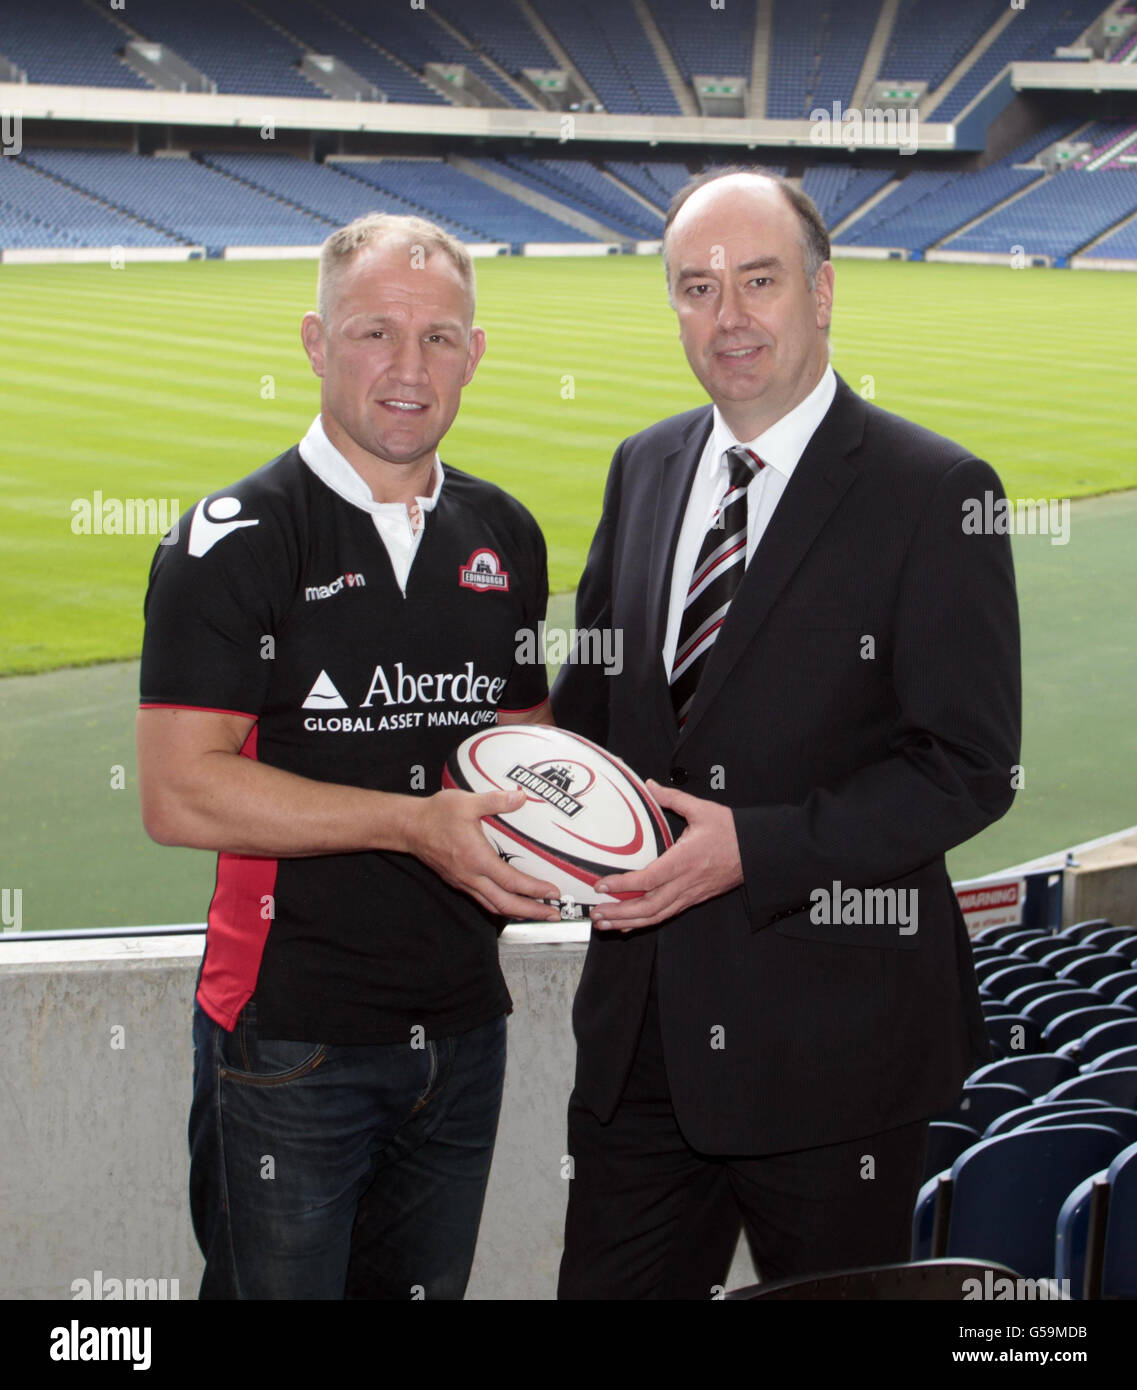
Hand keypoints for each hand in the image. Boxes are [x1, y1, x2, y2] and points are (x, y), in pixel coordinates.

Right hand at [406, 787, 561, 921]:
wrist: (409, 827)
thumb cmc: (436, 815)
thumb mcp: (466, 802)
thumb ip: (495, 801)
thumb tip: (520, 797)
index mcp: (476, 859)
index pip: (511, 882)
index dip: (534, 890)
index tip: (553, 893)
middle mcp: (471, 876)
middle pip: (505, 904)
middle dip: (531, 911)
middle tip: (553, 915)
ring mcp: (463, 882)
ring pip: (493, 906)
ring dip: (517, 912)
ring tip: (536, 913)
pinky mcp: (458, 881)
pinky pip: (483, 900)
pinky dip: (501, 905)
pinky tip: (510, 901)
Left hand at [589, 781, 742, 931]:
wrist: (757, 852)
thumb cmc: (732, 832)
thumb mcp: (702, 809)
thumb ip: (672, 798)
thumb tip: (650, 786)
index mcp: (685, 860)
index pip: (649, 879)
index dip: (623, 885)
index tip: (602, 886)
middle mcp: (685, 882)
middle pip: (648, 906)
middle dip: (619, 913)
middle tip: (596, 913)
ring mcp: (689, 894)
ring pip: (656, 915)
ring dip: (628, 922)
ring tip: (605, 923)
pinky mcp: (693, 899)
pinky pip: (666, 915)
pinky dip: (645, 922)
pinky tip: (628, 925)